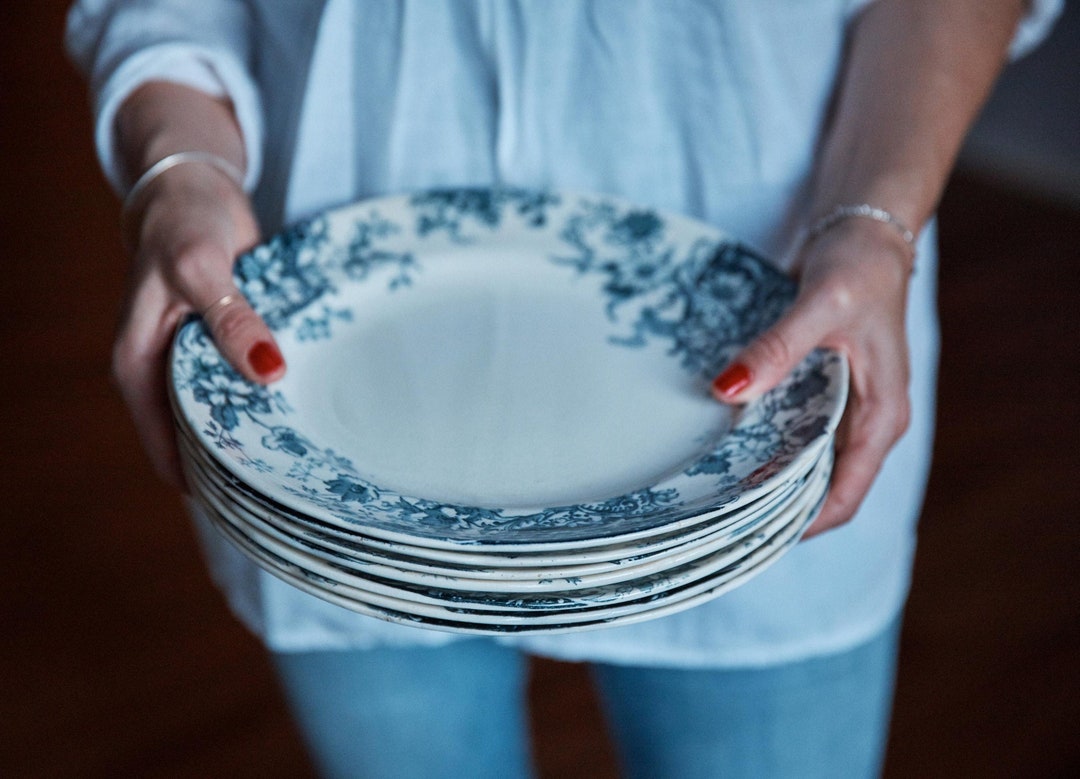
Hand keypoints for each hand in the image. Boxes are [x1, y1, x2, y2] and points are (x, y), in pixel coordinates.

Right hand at [113, 161, 284, 487]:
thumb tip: (267, 372)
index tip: (257, 501)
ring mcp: (196, 365)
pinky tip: (312, 415)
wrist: (196, 190)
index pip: (167, 449)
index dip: (207, 479)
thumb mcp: (201, 269)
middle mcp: (164, 376)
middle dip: (242, 463)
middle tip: (296, 488)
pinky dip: (275, 399)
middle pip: (201, 441)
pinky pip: (250, 387)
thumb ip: (231, 320)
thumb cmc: (185, 224)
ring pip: (229, 416)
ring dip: (263, 433)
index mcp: (138, 369)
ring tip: (310, 463)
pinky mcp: (226, 349)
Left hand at [711, 218, 913, 537]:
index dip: (805, 523)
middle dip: (777, 505)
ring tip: (715, 486)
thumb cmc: (860, 267)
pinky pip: (793, 431)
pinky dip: (764, 441)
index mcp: (882, 416)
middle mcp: (866, 422)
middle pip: (823, 487)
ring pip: (805, 461)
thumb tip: (729, 390)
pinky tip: (725, 442)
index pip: (846, 495)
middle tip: (718, 513)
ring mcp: (844, 409)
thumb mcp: (823, 305)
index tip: (753, 533)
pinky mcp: (822, 391)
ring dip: (767, 474)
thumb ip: (778, 349)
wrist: (864, 232)